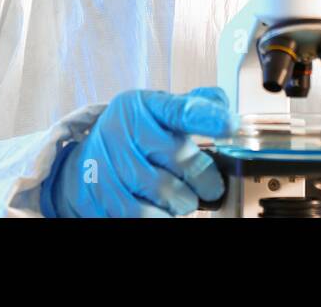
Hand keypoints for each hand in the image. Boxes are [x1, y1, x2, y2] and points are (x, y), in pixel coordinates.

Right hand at [43, 87, 236, 217]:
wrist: (89, 160)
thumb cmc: (136, 136)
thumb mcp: (159, 112)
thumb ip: (193, 106)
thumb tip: (223, 110)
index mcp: (143, 105)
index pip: (179, 109)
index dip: (208, 118)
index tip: (231, 126)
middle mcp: (123, 129)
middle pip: (181, 158)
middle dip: (205, 178)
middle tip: (210, 186)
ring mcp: (109, 163)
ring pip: (167, 192)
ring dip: (185, 201)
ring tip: (183, 198)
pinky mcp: (103, 195)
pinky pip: (146, 215)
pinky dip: (163, 216)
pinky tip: (163, 209)